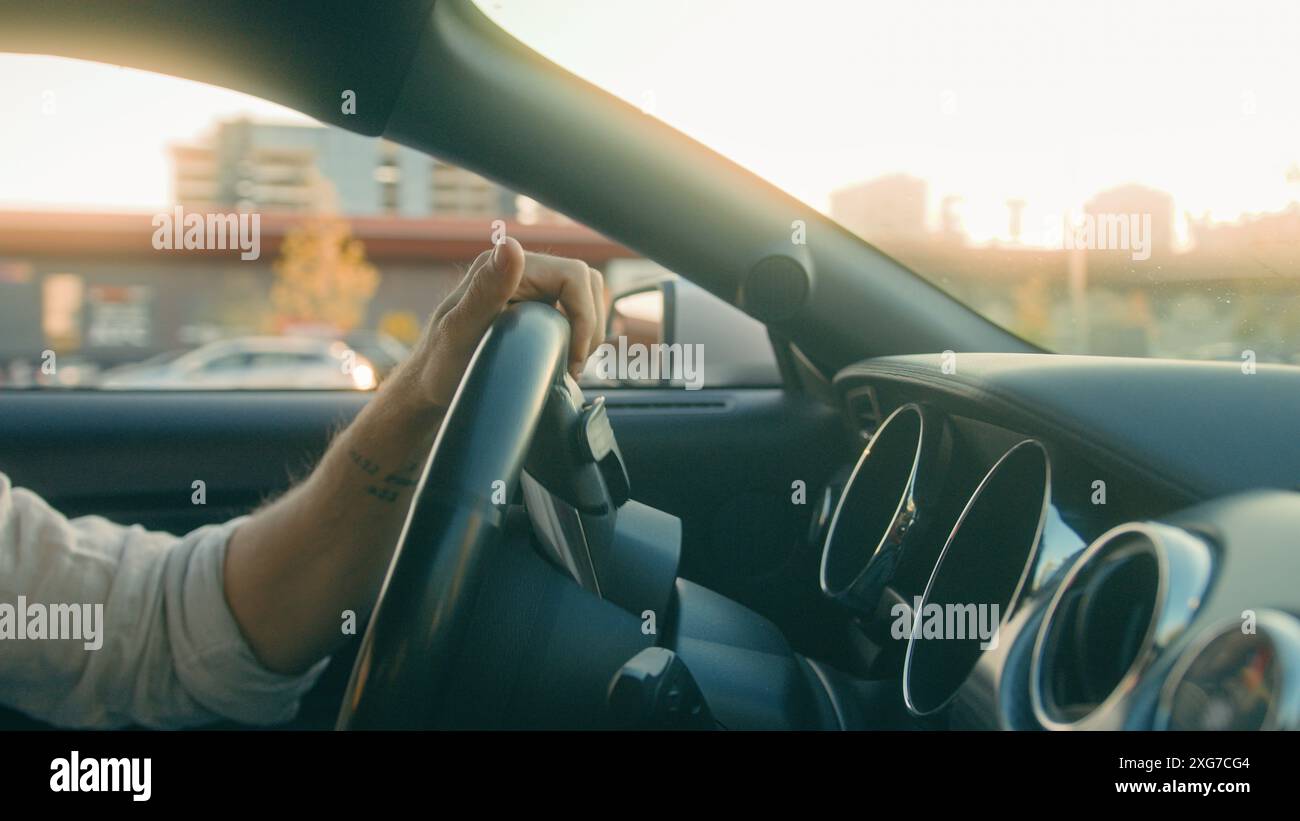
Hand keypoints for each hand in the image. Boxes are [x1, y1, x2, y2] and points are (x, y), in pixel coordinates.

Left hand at [404, 237, 606, 408]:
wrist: (430, 388)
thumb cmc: (439, 365)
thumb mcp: (460, 330)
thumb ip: (486, 289)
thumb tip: (511, 246)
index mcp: (502, 266)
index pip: (574, 276)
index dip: (585, 316)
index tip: (574, 357)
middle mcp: (518, 270)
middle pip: (585, 284)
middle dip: (589, 325)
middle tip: (574, 364)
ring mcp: (529, 289)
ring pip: (585, 297)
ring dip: (587, 331)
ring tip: (570, 364)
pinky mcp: (534, 309)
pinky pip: (574, 312)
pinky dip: (579, 336)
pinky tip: (563, 361)